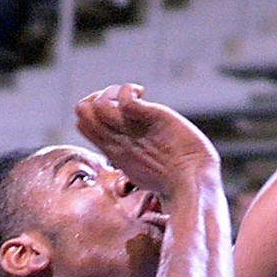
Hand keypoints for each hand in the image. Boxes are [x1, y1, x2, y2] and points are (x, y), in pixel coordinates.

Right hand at [75, 82, 219, 200]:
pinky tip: (142, 94)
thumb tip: (131, 153)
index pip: (83, 122)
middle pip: (83, 112)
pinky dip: (128, 92)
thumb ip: (133, 155)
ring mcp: (131, 132)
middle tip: (124, 101)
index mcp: (115, 150)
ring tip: (136, 96)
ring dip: (113, 92)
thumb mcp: (145, 167)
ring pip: (97, 105)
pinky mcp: (150, 120)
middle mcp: (117, 141)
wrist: (194, 184)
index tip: (117, 107)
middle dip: (98, 97)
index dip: (93, 108)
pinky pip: (125, 101)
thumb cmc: (179, 178)